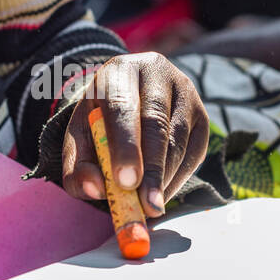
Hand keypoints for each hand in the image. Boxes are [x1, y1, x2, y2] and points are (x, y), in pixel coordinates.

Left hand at [60, 52, 210, 217]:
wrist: (129, 95)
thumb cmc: (100, 121)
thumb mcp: (79, 138)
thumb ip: (77, 166)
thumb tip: (95, 189)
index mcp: (118, 72)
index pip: (122, 106)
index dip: (125, 146)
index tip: (125, 182)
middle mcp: (156, 73)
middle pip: (155, 122)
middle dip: (150, 168)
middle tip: (144, 205)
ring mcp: (185, 92)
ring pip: (178, 138)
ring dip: (164, 178)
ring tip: (150, 207)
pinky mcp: (202, 116)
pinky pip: (194, 151)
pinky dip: (179, 178)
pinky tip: (162, 193)